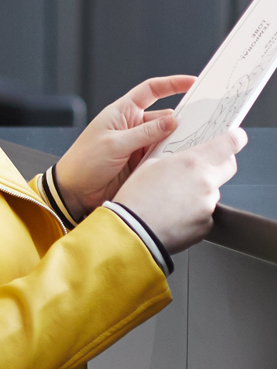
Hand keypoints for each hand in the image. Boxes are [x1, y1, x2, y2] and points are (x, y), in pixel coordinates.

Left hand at [53, 75, 193, 218]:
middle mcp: (133, 126)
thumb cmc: (83, 162)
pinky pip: (165, 156)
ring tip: (200, 142)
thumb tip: (172, 120)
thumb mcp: (114, 144)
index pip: (150, 91)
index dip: (171, 84)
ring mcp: (140, 145)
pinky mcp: (144, 162)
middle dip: (185, 118)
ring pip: (169, 138)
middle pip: (165, 116)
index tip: (192, 82)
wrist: (74, 191)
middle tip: (207, 121)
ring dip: (182, 140)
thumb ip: (144, 133)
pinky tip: (186, 159)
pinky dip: (176, 157)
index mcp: (122, 112)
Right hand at [114, 125, 245, 255]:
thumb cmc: (135, 199)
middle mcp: (206, 182)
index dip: (235, 138)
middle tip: (202, 167)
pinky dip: (194, 212)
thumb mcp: (148, 166)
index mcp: (191, 163)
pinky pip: (205, 212)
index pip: (228, 144)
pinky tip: (175, 213)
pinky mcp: (207, 224)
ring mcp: (208, 205)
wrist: (133, 231)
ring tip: (173, 199)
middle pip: (228, 167)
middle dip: (220, 163)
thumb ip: (172, 160)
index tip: (235, 137)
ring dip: (200, 192)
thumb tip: (180, 159)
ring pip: (212, 192)